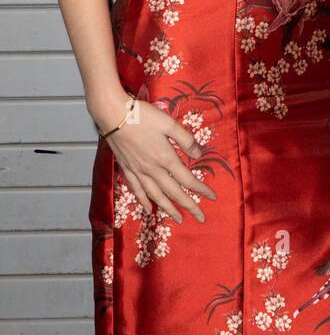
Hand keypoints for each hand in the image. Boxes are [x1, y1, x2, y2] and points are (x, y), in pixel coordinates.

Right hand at [91, 89, 215, 224]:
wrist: (113, 116)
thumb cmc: (143, 116)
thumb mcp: (169, 123)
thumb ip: (185, 140)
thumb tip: (198, 155)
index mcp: (165, 158)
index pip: (187, 179)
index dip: (200, 189)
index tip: (211, 197)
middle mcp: (152, 170)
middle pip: (174, 192)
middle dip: (189, 206)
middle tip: (200, 218)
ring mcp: (138, 171)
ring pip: (156, 196)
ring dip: (168, 208)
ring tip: (178, 218)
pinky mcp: (127, 170)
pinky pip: (137, 191)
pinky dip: (144, 201)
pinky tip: (149, 208)